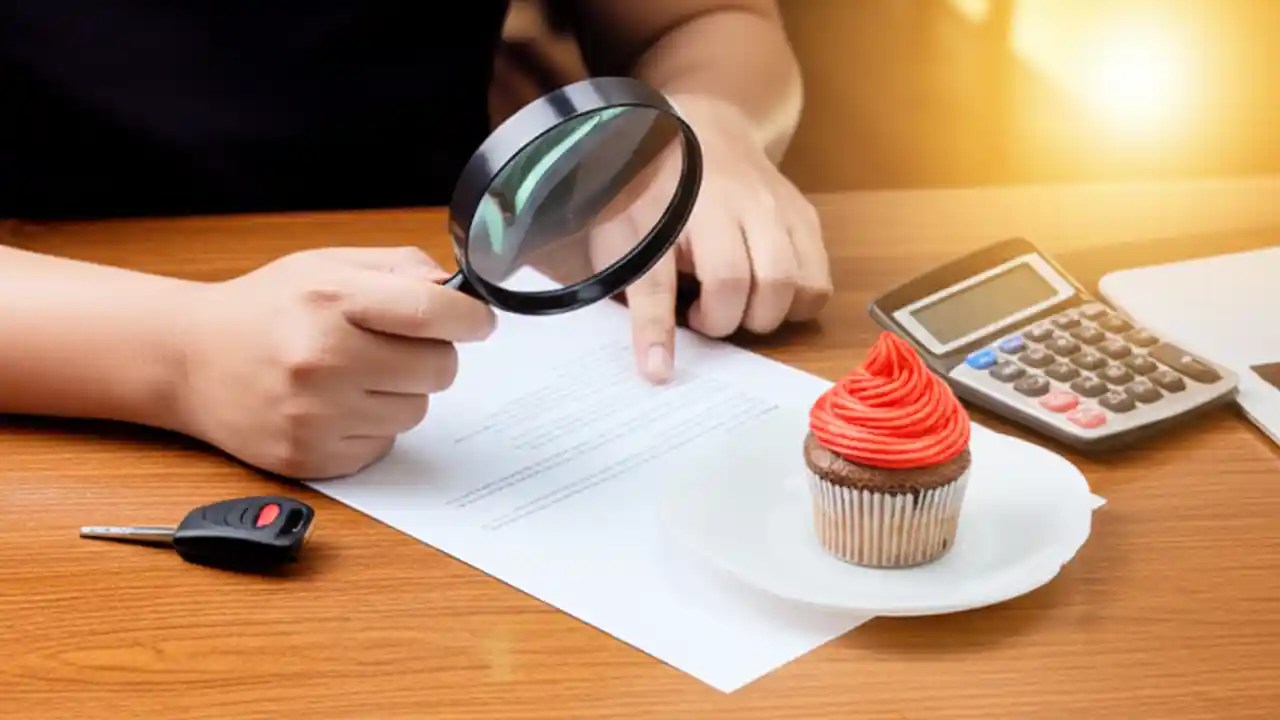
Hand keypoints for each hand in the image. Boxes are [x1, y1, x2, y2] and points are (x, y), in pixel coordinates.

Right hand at [177, 247, 495, 478]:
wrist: (189, 360)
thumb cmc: (267, 308)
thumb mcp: (326, 265)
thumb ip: (398, 268)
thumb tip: (458, 290)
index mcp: (330, 300)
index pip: (433, 311)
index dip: (470, 317)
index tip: (477, 321)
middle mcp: (322, 358)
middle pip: (438, 368)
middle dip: (429, 355)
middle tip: (395, 346)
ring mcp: (315, 414)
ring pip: (416, 410)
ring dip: (400, 393)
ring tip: (354, 374)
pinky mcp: (311, 456)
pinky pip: (385, 445)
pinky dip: (372, 426)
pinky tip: (336, 404)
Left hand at [620, 94, 831, 382]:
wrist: (705, 128)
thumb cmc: (655, 191)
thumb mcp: (622, 230)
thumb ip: (631, 287)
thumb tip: (652, 364)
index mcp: (668, 206)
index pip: (658, 277)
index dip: (656, 329)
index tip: (657, 371)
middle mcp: (728, 201)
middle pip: (738, 284)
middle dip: (721, 320)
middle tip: (701, 316)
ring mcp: (774, 205)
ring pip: (788, 285)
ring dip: (762, 316)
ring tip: (737, 304)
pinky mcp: (805, 215)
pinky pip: (817, 280)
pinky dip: (797, 303)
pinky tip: (768, 294)